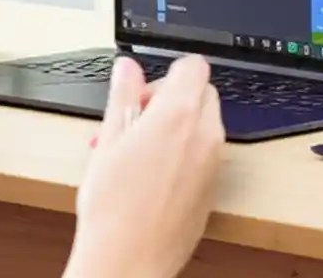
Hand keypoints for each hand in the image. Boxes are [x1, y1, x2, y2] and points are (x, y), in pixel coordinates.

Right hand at [64, 56, 224, 277]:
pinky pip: (205, 153)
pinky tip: (151, 174)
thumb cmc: (113, 208)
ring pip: (204, 123)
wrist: (130, 261)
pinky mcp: (213, 187)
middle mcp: (205, 134)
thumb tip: (127, 68)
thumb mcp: (109, 140)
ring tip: (137, 150)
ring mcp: (213, 162)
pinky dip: (185, 151)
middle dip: (172, 98)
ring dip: (178, 125)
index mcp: (178, 114)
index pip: (193, 66)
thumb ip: (123, 96)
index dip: (168, 72)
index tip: (145, 91)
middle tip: (137, 120)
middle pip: (202, 92)